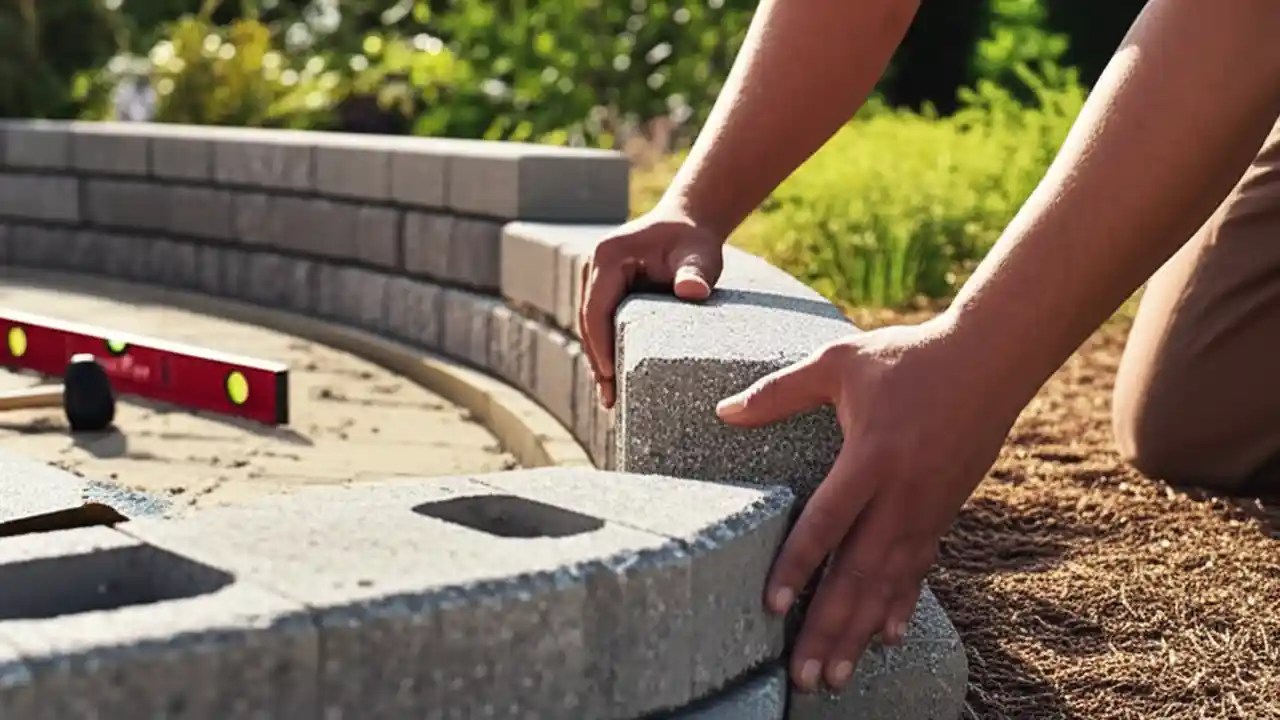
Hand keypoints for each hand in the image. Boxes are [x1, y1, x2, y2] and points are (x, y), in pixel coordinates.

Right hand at [579, 206, 724, 407]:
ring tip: (610, 398)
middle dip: (597, 361)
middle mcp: (594, 267)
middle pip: (588, 322)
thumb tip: (692, 292)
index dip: (600, 344)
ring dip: (599, 360)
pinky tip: (614, 379)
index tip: (610, 375)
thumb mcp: (699, 256)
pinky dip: (606, 350)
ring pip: (591, 327)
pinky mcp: (605, 291)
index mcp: (609, 256)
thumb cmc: (694, 241)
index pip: (596, 307)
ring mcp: (596, 279)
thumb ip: (696, 273)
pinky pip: (601, 324)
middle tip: (609, 399)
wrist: (688, 223)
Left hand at [716, 317, 1017, 692]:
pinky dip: (901, 606)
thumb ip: (781, 392)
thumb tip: (723, 412)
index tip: (772, 606)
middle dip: (828, 628)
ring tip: (835, 675)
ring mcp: (926, 508)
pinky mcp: (944, 512)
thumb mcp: (838, 362)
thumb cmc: (907, 357)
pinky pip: (919, 569)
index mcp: (869, 458)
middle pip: (858, 572)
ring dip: (860, 632)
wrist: (990, 359)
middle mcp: (900, 494)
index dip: (798, 567)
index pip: (827, 524)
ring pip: (889, 583)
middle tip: (803, 677)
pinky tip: (888, 638)